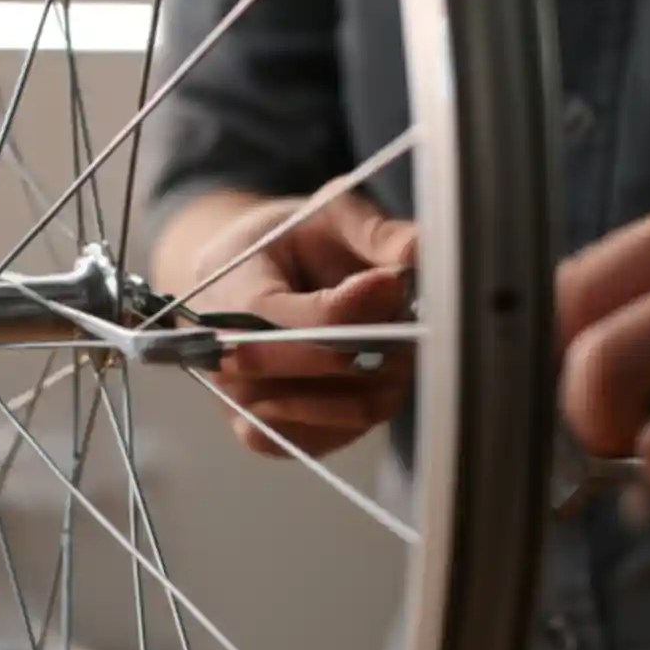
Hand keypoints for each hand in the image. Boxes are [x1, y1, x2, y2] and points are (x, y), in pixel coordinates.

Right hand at [181, 190, 416, 457]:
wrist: (232, 284)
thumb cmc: (281, 246)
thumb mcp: (322, 213)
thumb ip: (370, 229)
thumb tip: (420, 252)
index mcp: (234, 296)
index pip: (310, 318)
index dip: (363, 304)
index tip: (395, 281)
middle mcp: (230, 360)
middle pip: (329, 365)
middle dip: (384, 338)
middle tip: (405, 310)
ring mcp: (244, 405)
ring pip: (346, 408)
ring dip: (387, 374)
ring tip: (394, 339)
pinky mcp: (265, 436)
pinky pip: (337, 434)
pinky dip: (369, 405)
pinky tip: (372, 372)